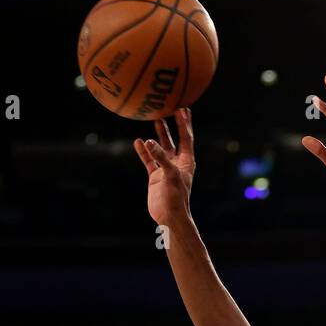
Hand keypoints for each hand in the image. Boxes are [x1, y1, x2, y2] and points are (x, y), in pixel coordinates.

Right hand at [133, 107, 194, 224]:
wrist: (169, 216)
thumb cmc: (176, 197)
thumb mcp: (170, 175)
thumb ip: (160, 157)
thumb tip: (148, 141)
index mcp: (187, 161)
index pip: (186, 137)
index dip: (184, 123)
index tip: (181, 108)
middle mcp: (177, 163)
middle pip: (175, 139)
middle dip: (173, 124)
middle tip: (170, 108)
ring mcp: (165, 169)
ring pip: (160, 148)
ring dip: (158, 135)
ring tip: (154, 118)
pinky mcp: (155, 176)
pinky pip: (148, 160)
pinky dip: (143, 151)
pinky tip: (137, 141)